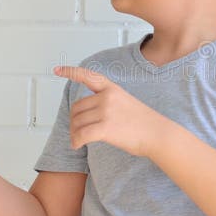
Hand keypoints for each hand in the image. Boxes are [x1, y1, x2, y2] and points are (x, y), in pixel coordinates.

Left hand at [54, 66, 168, 157]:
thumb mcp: (126, 102)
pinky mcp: (105, 128)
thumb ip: (107, 102)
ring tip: (78, 141)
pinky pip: (81, 135)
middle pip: (77, 108)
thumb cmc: (143, 122)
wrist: (158, 134)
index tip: (57, 70)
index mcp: (112, 89)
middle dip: (74, 121)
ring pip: (77, 122)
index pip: (88, 76)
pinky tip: (77, 146)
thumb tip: (85, 115)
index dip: (71, 72)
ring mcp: (106, 112)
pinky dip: (76, 141)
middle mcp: (107, 97)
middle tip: (77, 132)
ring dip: (74, 133)